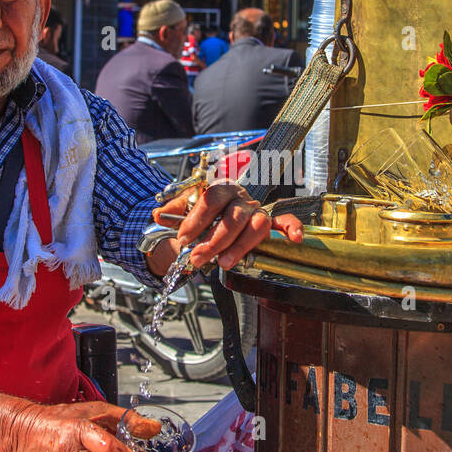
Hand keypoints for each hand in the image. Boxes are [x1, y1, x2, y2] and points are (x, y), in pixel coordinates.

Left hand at [152, 180, 302, 270]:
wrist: (207, 223)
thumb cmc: (197, 217)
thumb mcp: (181, 212)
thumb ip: (171, 212)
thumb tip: (157, 214)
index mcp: (220, 189)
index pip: (212, 199)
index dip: (197, 219)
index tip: (184, 237)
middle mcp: (241, 198)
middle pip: (233, 216)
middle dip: (214, 239)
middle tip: (197, 257)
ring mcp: (256, 211)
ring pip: (256, 224)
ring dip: (240, 245)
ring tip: (224, 262)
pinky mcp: (269, 224)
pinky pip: (285, 222)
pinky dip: (291, 228)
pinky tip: (294, 239)